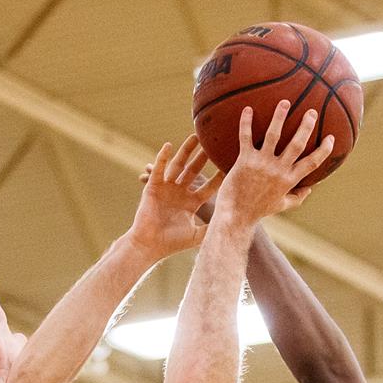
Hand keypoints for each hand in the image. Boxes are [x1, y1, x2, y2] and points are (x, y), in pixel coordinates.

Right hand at [129, 137, 218, 256]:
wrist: (150, 245)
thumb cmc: (171, 243)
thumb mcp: (196, 235)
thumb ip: (212, 229)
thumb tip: (232, 226)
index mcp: (191, 203)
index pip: (208, 187)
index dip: (219, 177)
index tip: (230, 165)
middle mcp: (180, 193)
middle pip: (194, 171)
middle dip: (204, 157)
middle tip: (214, 143)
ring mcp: (166, 188)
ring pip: (178, 165)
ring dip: (186, 150)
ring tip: (195, 136)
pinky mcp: (153, 187)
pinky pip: (160, 169)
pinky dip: (162, 157)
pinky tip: (168, 145)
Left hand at [214, 101, 335, 224]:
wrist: (235, 216)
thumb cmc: (258, 211)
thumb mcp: (281, 205)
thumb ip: (297, 197)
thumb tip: (310, 189)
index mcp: (289, 180)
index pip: (312, 163)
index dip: (323, 150)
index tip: (330, 137)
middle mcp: (278, 170)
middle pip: (297, 144)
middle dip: (306, 126)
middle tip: (311, 111)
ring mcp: (261, 164)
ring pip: (273, 135)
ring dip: (279, 117)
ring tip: (284, 102)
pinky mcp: (244, 160)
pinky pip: (245, 137)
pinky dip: (245, 122)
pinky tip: (247, 108)